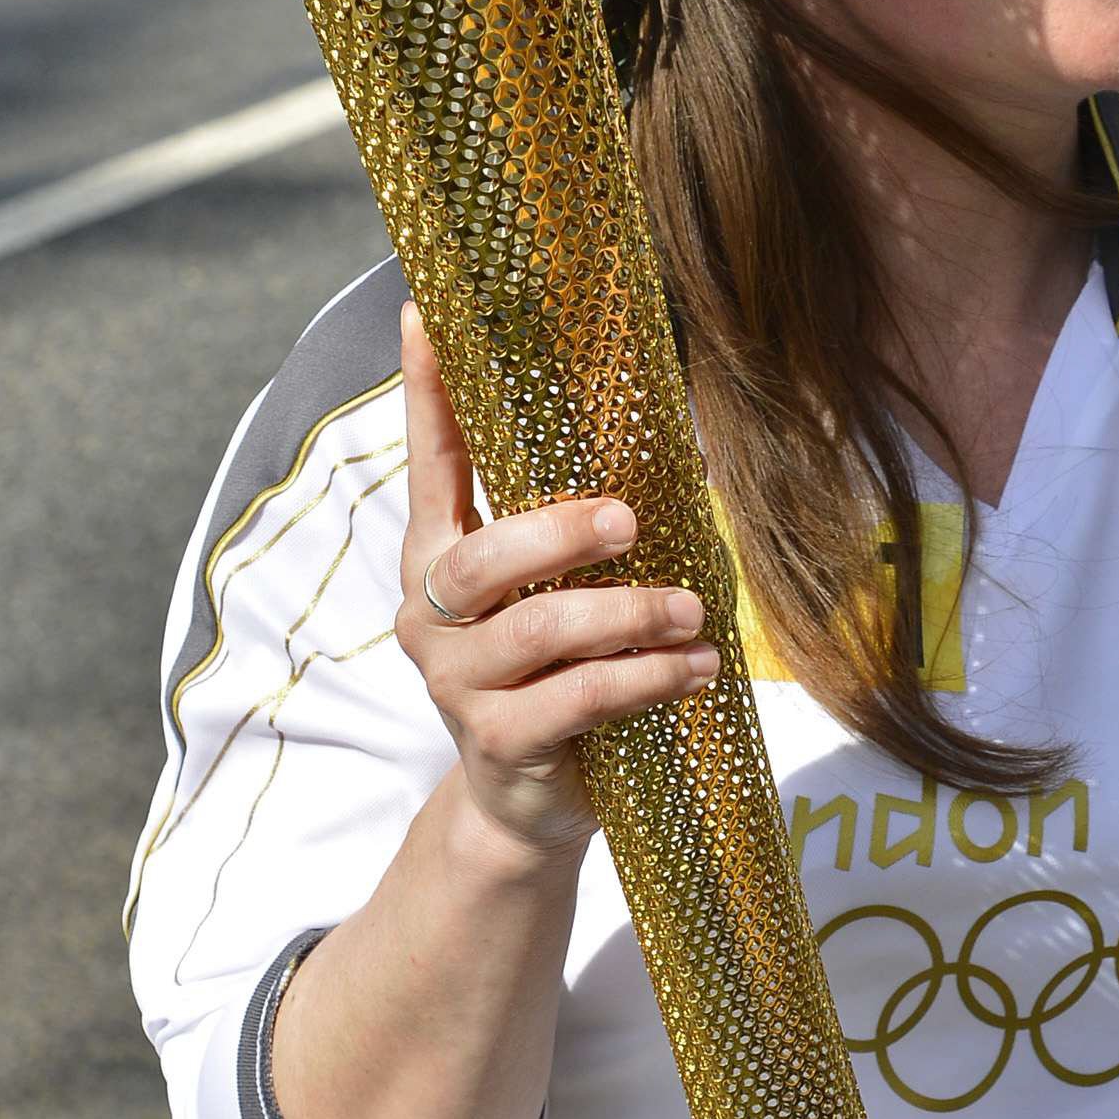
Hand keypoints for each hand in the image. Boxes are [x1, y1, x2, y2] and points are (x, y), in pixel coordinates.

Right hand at [394, 303, 720, 859]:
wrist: (527, 802)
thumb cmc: (553, 673)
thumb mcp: (557, 595)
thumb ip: (580, 534)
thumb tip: (678, 455)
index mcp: (439, 556)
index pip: (429, 463)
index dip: (426, 393)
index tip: (424, 315)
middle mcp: (431, 614)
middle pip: (482, 559)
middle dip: (561, 533)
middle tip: (630, 520)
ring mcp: (455, 682)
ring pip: (540, 632)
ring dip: (629, 614)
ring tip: (694, 610)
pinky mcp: (498, 742)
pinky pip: (577, 699)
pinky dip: (645, 680)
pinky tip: (694, 669)